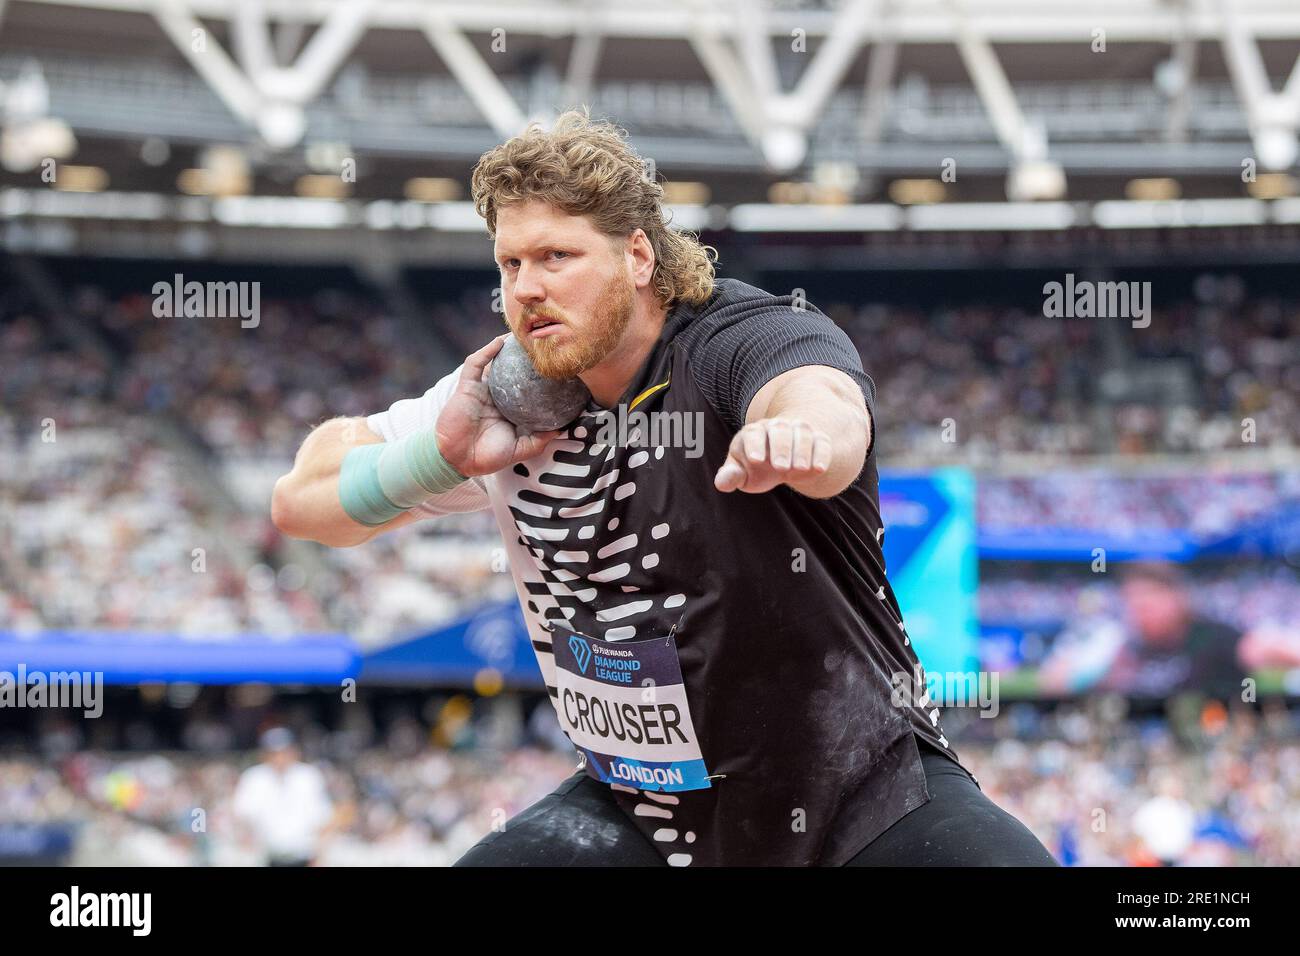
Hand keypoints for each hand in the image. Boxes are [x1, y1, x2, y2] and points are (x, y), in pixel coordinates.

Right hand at [435, 334, 559, 476]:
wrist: (458, 460)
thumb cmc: (486, 458)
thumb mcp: (519, 449)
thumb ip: (539, 440)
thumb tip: (562, 429)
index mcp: (508, 410)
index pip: (526, 390)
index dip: (538, 379)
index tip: (556, 369)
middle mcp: (496, 397)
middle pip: (512, 372)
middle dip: (524, 359)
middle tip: (542, 346)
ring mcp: (481, 390)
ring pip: (494, 363)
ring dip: (505, 348)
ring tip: (522, 336)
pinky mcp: (467, 386)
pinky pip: (475, 364)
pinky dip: (486, 351)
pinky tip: (500, 341)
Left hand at [714, 417, 831, 493]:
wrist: (782, 461)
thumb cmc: (755, 468)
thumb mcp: (741, 473)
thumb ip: (731, 476)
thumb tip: (721, 483)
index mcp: (753, 432)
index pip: (753, 433)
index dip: (754, 444)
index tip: (756, 460)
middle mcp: (777, 427)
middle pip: (780, 429)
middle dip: (781, 447)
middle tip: (780, 467)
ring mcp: (798, 430)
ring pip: (802, 432)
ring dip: (802, 449)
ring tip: (799, 468)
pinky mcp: (818, 439)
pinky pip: (822, 441)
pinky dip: (822, 454)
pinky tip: (819, 469)